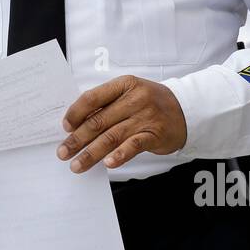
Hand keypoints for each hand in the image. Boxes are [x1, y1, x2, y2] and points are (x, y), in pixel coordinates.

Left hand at [56, 75, 186, 172]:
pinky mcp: (155, 134)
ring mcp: (145, 117)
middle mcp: (134, 99)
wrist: (186, 110)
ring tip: (77, 165)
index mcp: (123, 85)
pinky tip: (107, 164)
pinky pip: (133, 146)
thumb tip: (77, 124)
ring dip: (91, 153)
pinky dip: (119, 155)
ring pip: (111, 136)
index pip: (92, 97)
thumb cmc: (151, 102)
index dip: (75, 113)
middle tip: (63, 152)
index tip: (65, 128)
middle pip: (98, 121)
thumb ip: (107, 105)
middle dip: (77, 139)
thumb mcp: (130, 93)